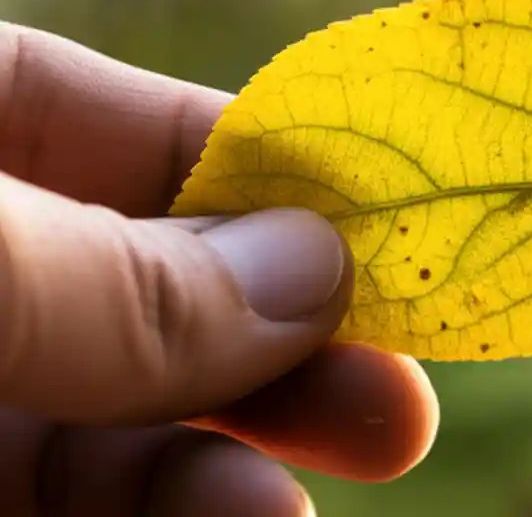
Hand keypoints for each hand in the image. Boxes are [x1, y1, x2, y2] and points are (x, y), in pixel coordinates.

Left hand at [0, 24, 436, 515]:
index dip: (264, 167)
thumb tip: (315, 271)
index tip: (390, 222)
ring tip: (373, 449)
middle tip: (409, 373)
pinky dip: (161, 516)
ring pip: (112, 415)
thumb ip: (110, 274)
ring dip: (245, 440)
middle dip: (289, 327)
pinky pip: (54, 505)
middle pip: (148, 281)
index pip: (117, 122)